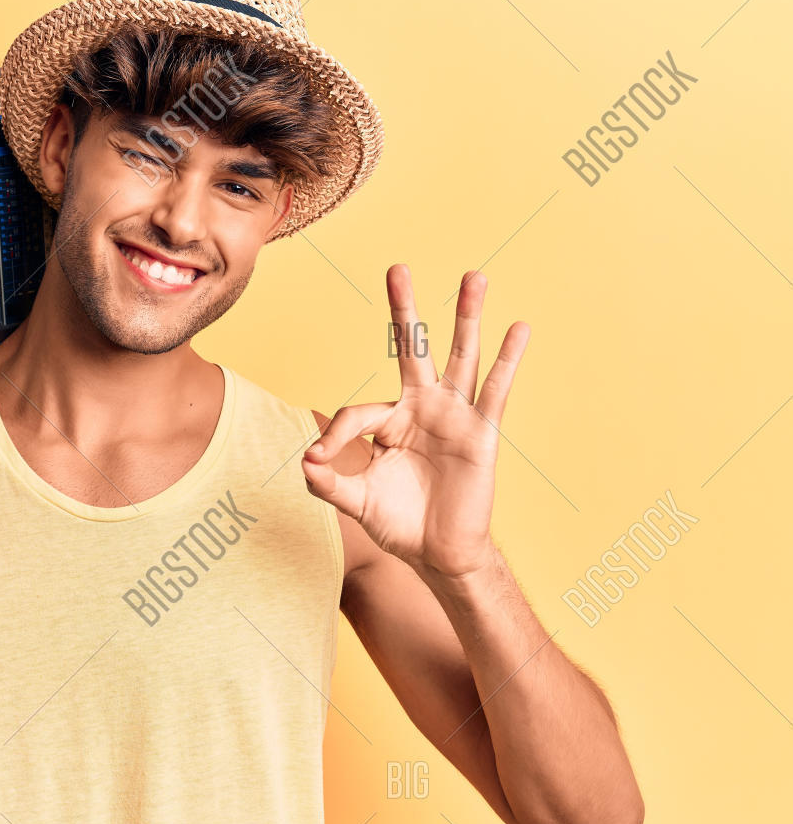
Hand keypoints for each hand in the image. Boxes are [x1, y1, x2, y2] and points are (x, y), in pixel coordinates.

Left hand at [300, 264, 529, 579]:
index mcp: (389, 422)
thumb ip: (328, 483)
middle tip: (397, 268)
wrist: (438, 554)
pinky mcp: (481, 434)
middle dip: (405, 311)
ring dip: (466, 317)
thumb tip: (305, 460)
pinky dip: (508, 360)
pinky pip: (495, 391)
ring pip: (459, 358)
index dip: (336, 435)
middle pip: (413, 351)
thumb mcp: (355, 502)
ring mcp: (454, 417)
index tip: (320, 460)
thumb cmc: (399, 523)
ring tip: (474, 277)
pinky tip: (518, 329)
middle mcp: (421, 409)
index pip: (358, 413)